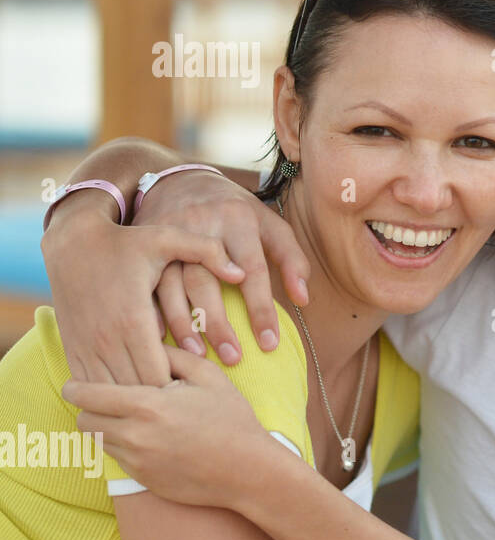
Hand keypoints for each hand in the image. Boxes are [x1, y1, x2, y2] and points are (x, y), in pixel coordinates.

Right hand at [42, 202, 246, 385]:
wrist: (73, 242)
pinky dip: (110, 393)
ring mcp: (87, 345)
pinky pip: (89, 384)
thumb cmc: (126, 242)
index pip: (160, 373)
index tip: (200, 389)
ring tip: (163, 402)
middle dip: (162, 400)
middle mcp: (107, 337)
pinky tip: (133, 393)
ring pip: (111, 391)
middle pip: (137, 388)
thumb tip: (241, 273)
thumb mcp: (167, 238)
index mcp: (134, 318)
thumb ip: (207, 251)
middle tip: (186, 402)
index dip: (180, 389)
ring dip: (136, 399)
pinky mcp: (72, 347)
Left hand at [64, 345, 281, 509]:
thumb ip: (174, 356)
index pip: (88, 396)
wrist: (247, 469)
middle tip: (103, 400)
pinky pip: (116, 458)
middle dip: (88, 408)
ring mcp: (137, 461)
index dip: (76, 388)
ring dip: (106, 427)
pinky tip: (148, 437)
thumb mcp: (209, 377)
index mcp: (148, 406)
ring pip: (98, 441)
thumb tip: (148, 343)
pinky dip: (124, 446)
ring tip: (129, 417)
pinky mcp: (141, 479)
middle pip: (84, 420)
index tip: (75, 383)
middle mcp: (135, 436)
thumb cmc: (232, 419)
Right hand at [133, 170, 310, 367]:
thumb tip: (304, 299)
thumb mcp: (270, 225)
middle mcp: (201, 227)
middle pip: (207, 281)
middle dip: (219, 323)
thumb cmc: (236, 212)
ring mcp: (167, 235)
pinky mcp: (145, 245)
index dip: (261, 309)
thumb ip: (291, 259)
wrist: (183, 181)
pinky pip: (146, 283)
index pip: (252, 271)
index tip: (269, 344)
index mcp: (237, 220)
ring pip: (171, 285)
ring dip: (184, 323)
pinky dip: (153, 312)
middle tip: (233, 358)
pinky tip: (160, 338)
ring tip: (198, 356)